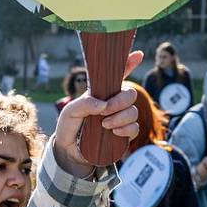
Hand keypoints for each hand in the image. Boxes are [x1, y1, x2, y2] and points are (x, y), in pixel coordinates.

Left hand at [52, 50, 144, 178]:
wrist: (70, 152)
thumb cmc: (69, 128)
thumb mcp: (69, 113)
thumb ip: (83, 104)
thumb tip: (103, 104)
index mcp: (100, 93)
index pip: (117, 75)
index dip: (128, 63)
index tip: (137, 54)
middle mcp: (113, 103)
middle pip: (130, 93)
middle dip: (119, 101)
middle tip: (104, 111)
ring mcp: (120, 118)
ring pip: (133, 111)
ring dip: (119, 117)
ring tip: (104, 125)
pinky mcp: (124, 134)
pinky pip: (134, 128)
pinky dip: (124, 129)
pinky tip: (113, 132)